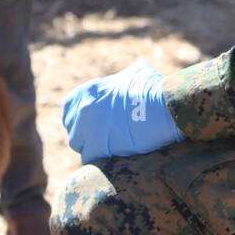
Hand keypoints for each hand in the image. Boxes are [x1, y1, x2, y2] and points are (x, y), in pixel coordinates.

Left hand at [62, 60, 182, 164]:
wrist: (166, 107)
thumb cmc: (155, 90)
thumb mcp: (134, 74)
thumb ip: (121, 79)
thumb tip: (128, 80)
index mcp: (88, 91)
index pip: (69, 111)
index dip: (80, 121)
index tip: (92, 127)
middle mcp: (83, 108)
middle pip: (74, 131)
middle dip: (86, 137)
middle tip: (104, 141)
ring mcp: (88, 127)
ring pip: (79, 146)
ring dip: (92, 150)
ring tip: (110, 151)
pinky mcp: (98, 146)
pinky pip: (89, 159)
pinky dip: (100, 161)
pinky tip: (113, 158)